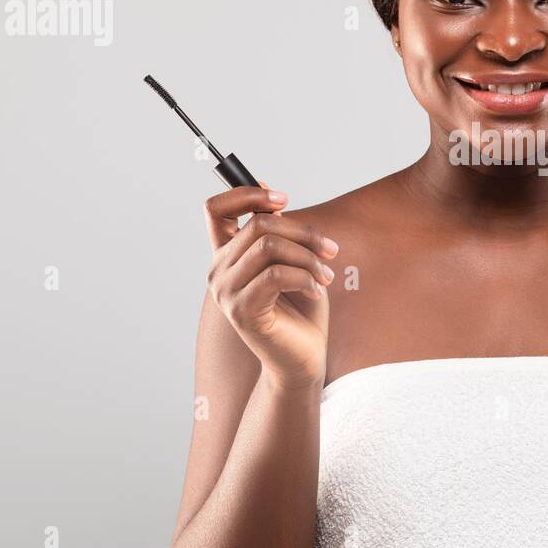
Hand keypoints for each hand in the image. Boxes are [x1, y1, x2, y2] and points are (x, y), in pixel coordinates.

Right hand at [203, 183, 338, 388]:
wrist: (304, 358)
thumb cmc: (301, 309)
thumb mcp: (293, 260)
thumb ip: (278, 230)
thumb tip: (268, 189)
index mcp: (227, 255)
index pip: (216, 209)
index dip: (246, 194)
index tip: (284, 200)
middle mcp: (218, 271)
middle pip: (258, 225)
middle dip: (304, 232)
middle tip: (331, 251)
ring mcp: (226, 292)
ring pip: (269, 247)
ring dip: (309, 258)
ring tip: (327, 275)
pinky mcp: (242, 311)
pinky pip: (277, 275)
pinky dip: (306, 278)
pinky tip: (318, 291)